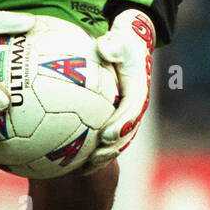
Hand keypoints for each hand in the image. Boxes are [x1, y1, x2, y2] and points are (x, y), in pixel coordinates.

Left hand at [83, 9, 154, 172]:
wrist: (130, 48)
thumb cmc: (121, 43)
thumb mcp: (119, 40)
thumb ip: (113, 45)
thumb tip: (104, 46)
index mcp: (137, 91)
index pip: (132, 111)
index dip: (121, 125)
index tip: (106, 135)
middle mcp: (134, 108)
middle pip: (125, 134)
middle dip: (111, 150)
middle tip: (94, 159)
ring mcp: (126, 116)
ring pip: (116, 142)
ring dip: (102, 158)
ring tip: (83, 170)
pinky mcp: (115, 120)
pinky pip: (104, 138)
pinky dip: (91, 151)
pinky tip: (71, 163)